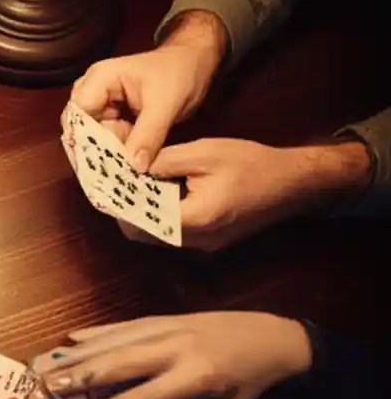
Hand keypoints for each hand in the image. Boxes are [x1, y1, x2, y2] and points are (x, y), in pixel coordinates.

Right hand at [41, 312, 311, 398]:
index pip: (145, 398)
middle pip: (122, 362)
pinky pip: (123, 325)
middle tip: (46, 388)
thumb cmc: (246, 382)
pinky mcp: (162, 316)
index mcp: (197, 377)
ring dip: (79, 354)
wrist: (271, 336)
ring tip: (47, 367)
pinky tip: (70, 339)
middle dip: (82, 375)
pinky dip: (95, 332)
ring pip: (116, 340)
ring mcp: (167, 327)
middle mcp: (177, 348)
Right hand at [70, 10, 226, 172]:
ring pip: (93, 135)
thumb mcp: (167, 104)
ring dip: (104, 154)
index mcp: (100, 79)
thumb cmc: (180, 74)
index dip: (82, 138)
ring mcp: (102, 103)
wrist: (194, 63)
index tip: (94, 165)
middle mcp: (94, 90)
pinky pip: (107, 137)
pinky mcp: (113, 115)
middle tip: (105, 176)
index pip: (78, 112)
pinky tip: (123, 168)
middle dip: (92, 150)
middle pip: (80, 125)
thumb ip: (149, 135)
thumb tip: (135, 167)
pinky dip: (115, 152)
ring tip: (115, 176)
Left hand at [127, 138, 371, 251]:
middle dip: (127, 210)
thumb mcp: (204, 153)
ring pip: (158, 235)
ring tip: (132, 185)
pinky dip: (161, 216)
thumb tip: (130, 166)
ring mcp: (204, 245)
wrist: (294, 183)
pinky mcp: (210, 241)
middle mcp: (196, 241)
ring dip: (143, 213)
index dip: (119, 205)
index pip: (140, 222)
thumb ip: (164, 161)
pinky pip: (175, 233)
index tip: (105, 187)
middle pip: (145, 234)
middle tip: (116, 184)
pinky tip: (157, 192)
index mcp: (193, 220)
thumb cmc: (252, 164)